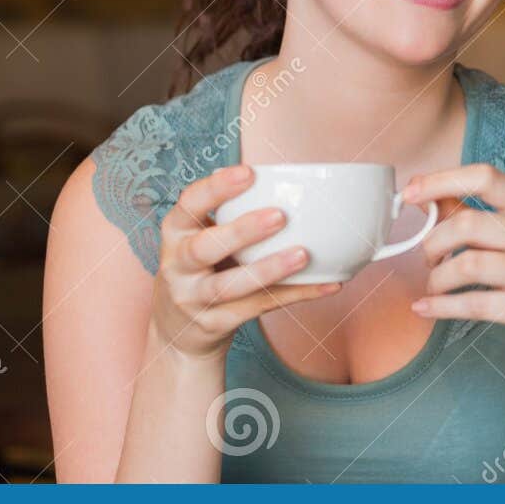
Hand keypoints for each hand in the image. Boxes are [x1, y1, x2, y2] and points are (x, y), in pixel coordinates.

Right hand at [151, 165, 339, 359]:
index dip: (216, 188)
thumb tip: (295, 184)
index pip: (188, 204)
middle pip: (203, 248)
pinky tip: (328, 284)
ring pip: (230, 286)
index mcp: (176, 233)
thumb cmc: (202, 268)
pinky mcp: (216, 323)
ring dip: (268, 270)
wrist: (179, 331)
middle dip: (241, 231)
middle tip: (279, 215)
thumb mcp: (201, 237)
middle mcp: (177, 266)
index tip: (249, 172)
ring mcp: (194, 298)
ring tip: (303, 255)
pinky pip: (260, 307)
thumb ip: (231, 215)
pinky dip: (296, 294)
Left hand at [402, 163, 504, 368]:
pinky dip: (441, 307)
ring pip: (469, 265)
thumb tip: (422, 190)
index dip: (443, 181)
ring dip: (437, 278)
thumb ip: (465, 211)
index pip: (486, 178)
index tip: (410, 192)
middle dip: (434, 242)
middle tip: (428, 258)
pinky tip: (424, 308)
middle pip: (470, 225)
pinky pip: (476, 304)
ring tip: (433, 286)